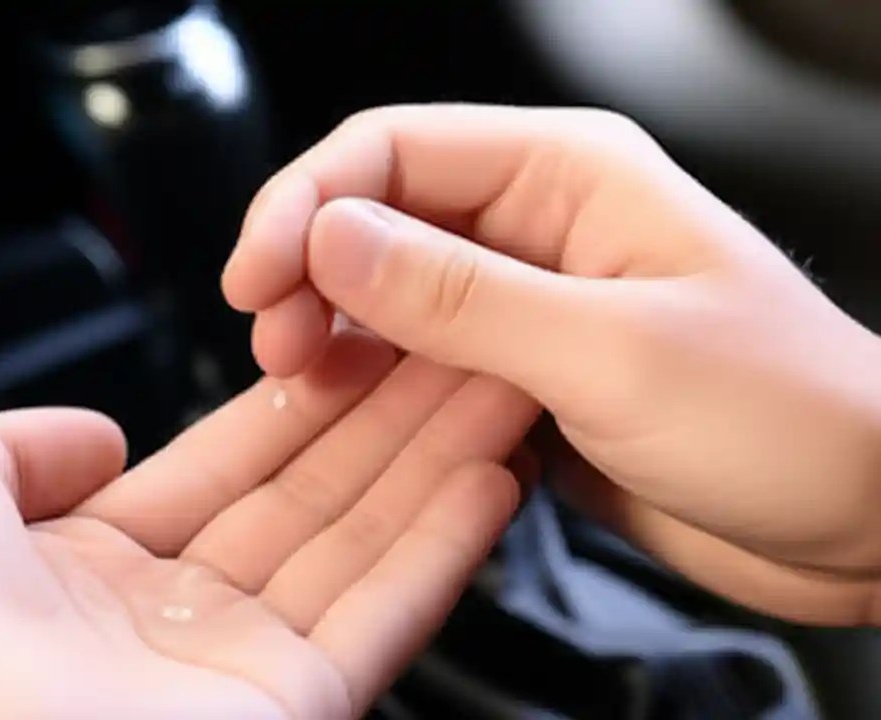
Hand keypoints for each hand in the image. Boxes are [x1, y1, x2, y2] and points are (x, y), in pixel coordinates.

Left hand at [0, 332, 536, 719]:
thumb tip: (94, 435)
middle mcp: (164, 626)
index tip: (354, 336)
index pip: (218, 465)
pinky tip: (491, 468)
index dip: (292, 398)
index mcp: (79, 571)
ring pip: (358, 544)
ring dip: (432, 459)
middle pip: (303, 496)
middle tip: (459, 334)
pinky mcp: (284, 713)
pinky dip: (441, 545)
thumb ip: (14, 443)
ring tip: (503, 375)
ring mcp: (228, 674)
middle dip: (384, 414)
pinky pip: (379, 617)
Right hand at [222, 104, 880, 625]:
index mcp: (569, 175)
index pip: (393, 150)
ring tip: (305, 385)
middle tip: (278, 344)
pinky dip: (379, 387)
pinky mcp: (523, 374)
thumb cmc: (792, 420)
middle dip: (311, 275)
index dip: (307, 203)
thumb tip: (334, 240)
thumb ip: (461, 297)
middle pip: (378, 218)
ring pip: (390, 296)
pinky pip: (422, 363)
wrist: (868, 522)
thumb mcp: (612, 353)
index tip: (259, 275)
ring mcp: (528, 304)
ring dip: (337, 334)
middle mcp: (539, 227)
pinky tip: (358, 418)